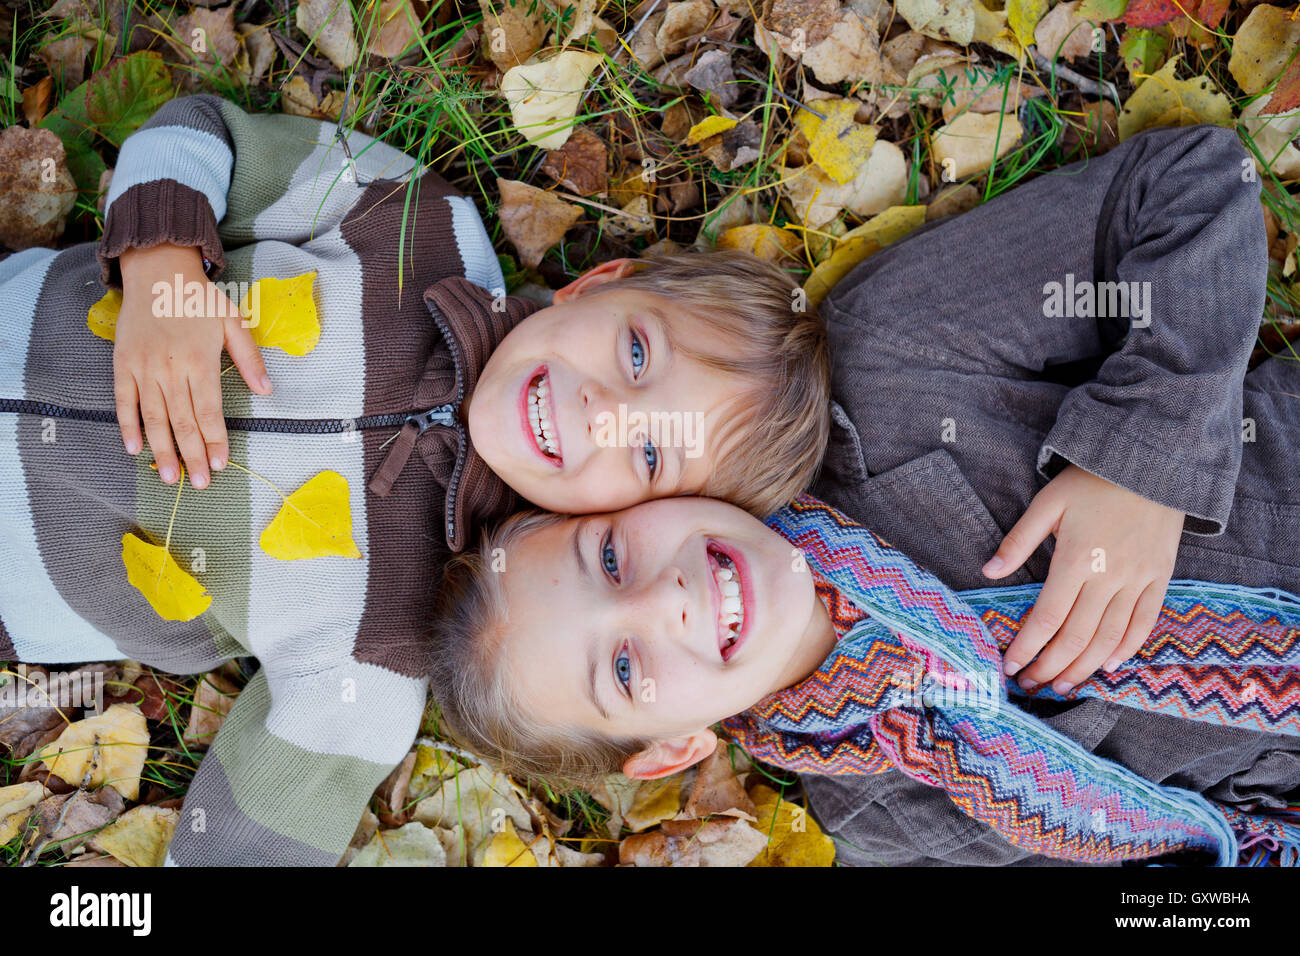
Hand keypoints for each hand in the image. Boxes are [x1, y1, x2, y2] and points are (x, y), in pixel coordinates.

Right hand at [115, 243, 271, 488]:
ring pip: (153, 417)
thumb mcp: (233, 321)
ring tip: (169, 477)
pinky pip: (124, 401)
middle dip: (192, 456)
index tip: (221, 464)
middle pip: (182, 421)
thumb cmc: (199, 299)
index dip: (215, 441)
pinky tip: (135, 448)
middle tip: (200, 483)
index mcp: (200, 360)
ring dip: (162, 449)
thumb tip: (268, 391)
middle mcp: (170, 368)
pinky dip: (128, 425)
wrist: (156, 272)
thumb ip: (249, 358)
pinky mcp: (122, 364)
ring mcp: (143, 367)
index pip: (209, 411)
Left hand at [981, 464, 1183, 692]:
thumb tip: (988, 571)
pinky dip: (1127, 648)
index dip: (1027, 647)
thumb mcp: (1047, 503)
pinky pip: (1145, 622)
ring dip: (1084, 667)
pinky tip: (1108, 666)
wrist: (1150, 462)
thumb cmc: (1091, 482)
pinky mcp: (1161, 577)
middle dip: (1050, 666)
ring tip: (1063, 686)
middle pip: (1076, 636)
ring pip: (1110, 637)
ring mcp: (1138, 579)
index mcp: (1075, 559)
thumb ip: (1018, 541)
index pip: (1046, 617)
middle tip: (1031, 686)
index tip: (1010, 666)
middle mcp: (1108, 576)